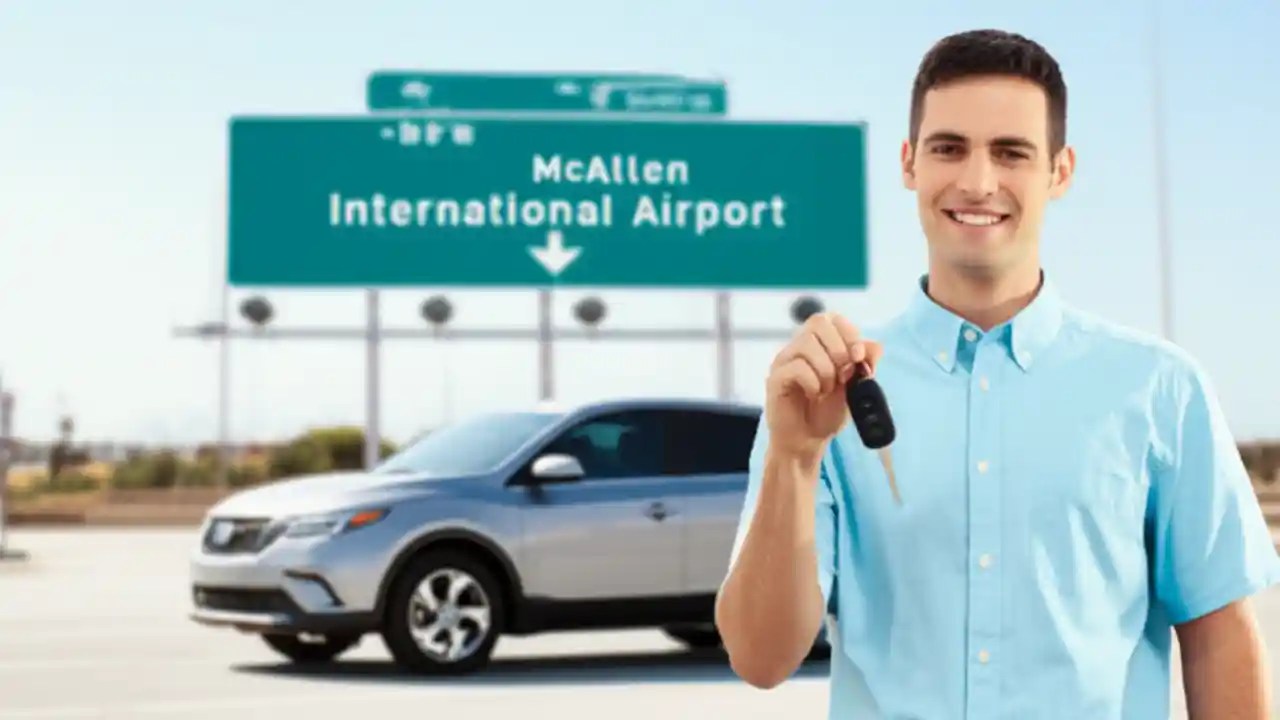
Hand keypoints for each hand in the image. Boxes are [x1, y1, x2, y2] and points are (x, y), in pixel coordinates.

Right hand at [765, 311, 882, 458]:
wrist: (808, 441)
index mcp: (818, 345)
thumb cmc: (827, 412)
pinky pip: (796, 368)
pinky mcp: (775, 379)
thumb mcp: (855, 386)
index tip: (858, 357)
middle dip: (839, 348)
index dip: (849, 333)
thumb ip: (865, 363)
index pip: (831, 318)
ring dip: (826, 369)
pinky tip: (814, 394)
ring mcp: (784, 361)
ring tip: (827, 389)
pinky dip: (813, 382)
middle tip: (843, 374)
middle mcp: (798, 347)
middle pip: (818, 322)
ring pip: (807, 344)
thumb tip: (872, 346)